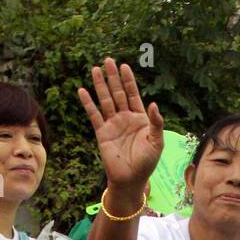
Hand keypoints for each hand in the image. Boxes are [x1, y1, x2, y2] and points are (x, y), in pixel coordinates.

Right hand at [78, 59, 163, 191]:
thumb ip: (156, 122)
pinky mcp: (102, 133)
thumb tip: (153, 103)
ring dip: (100, 85)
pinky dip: (88, 103)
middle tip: (108, 60)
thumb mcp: (157, 142)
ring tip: (95, 69)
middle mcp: (125, 118)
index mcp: (139, 118)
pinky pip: (94, 115)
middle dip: (113, 77)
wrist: (131, 179)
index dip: (128, 81)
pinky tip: (82, 91)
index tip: (124, 66)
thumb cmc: (146, 162)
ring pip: (105, 100)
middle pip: (117, 93)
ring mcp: (112, 124)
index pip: (133, 94)